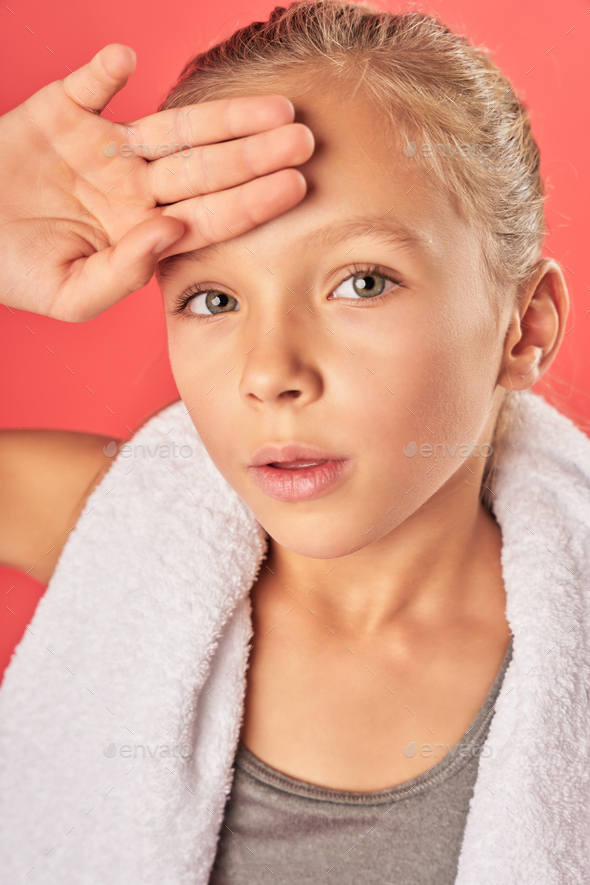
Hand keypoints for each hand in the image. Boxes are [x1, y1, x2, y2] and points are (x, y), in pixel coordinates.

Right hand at [0, 44, 313, 320]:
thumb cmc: (15, 272)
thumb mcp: (70, 294)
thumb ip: (124, 273)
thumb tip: (172, 230)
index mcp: (142, 229)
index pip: (211, 215)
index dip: (253, 200)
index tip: (296, 185)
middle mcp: (135, 186)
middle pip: (207, 167)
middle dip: (256, 154)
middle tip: (304, 139)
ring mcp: (103, 147)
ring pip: (172, 127)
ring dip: (220, 116)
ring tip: (268, 107)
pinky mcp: (61, 112)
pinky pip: (87, 85)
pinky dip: (102, 72)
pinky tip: (126, 62)